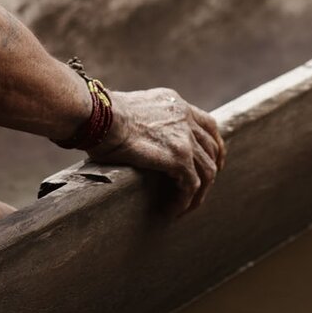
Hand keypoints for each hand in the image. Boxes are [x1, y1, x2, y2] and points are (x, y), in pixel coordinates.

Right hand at [86, 87, 224, 215]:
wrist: (98, 115)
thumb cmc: (101, 115)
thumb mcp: (132, 110)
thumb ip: (147, 122)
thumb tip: (139, 140)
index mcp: (173, 102)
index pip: (206, 123)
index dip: (213, 145)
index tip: (213, 160)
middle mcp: (184, 116)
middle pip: (212, 147)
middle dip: (212, 169)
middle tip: (202, 189)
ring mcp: (185, 136)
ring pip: (207, 171)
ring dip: (197, 193)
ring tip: (183, 207)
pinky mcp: (179, 157)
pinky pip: (191, 187)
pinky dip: (184, 202)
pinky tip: (171, 210)